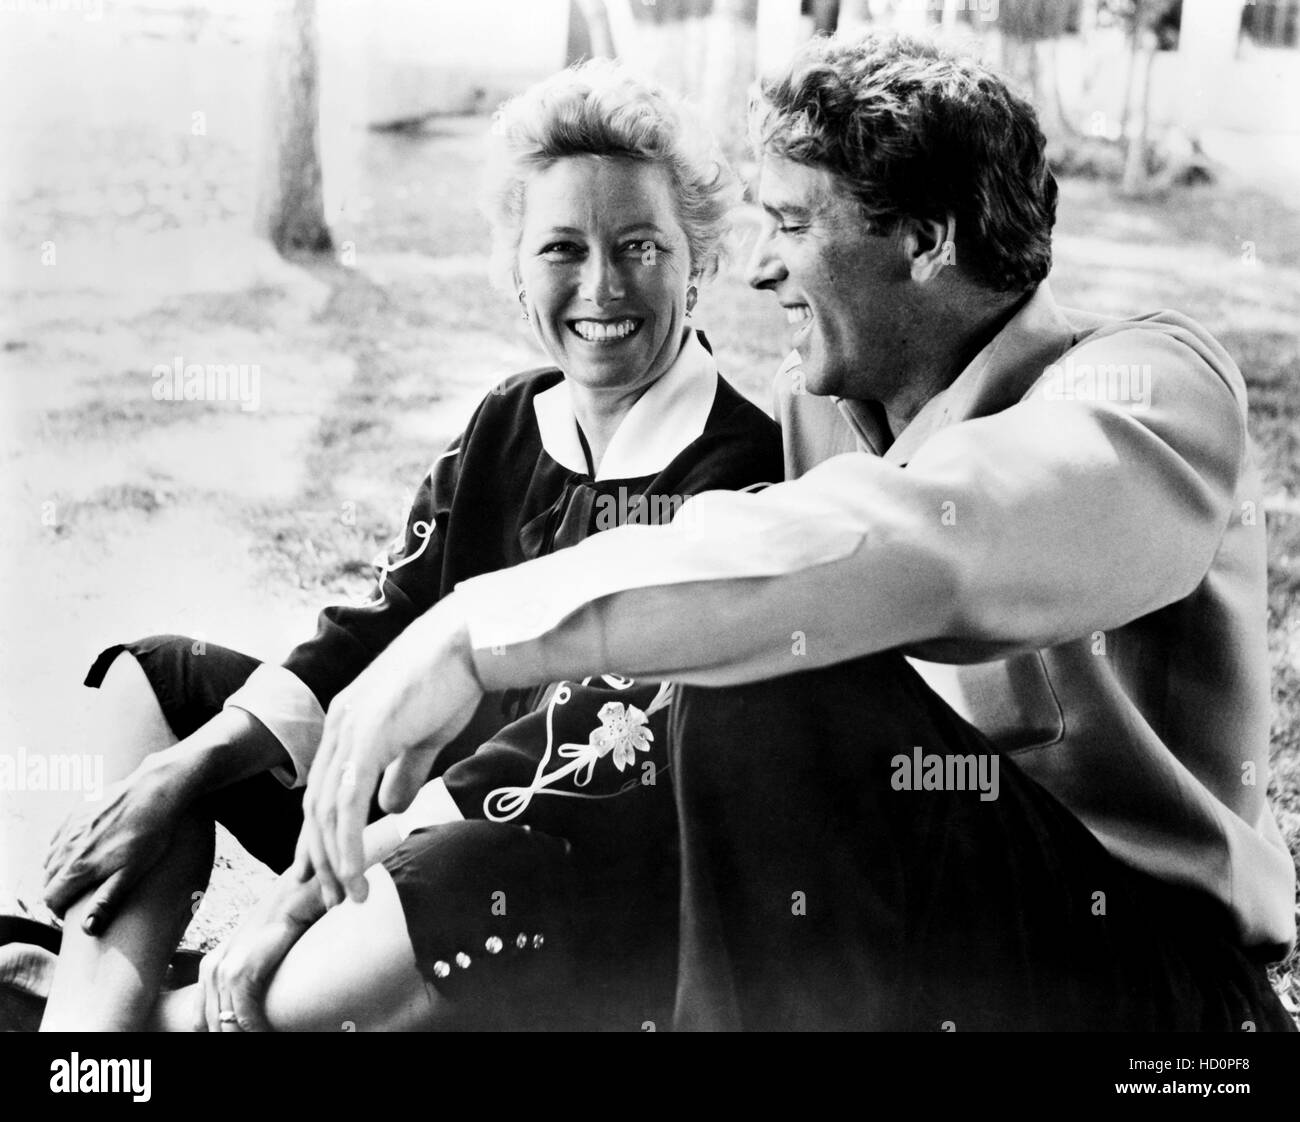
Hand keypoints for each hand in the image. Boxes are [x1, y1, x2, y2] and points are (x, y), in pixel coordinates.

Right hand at [43, 757, 192, 932]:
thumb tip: (87, 928)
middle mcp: (67, 847)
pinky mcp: (77, 810)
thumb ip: (107, 900)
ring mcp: (71, 826)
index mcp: (79, 866)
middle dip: (59, 891)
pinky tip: (82, 848)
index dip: (61, 910)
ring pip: (50, 857)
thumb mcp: (133, 872)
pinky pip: (58, 835)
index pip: (51, 898)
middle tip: (79, 895)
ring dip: (59, 869)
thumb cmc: (150, 834)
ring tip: (81, 874)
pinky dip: (63, 847)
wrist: (155, 791)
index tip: (76, 911)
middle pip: (48, 879)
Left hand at [196, 868, 324, 1031]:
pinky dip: (256, 1029)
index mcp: (209, 967)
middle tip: (254, 1037)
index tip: (237, 1035)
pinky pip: (243, 1016)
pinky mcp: (240, 973)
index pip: (201, 1019)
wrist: (292, 900)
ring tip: (263, 1036)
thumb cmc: (281, 926)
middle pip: (212, 1024)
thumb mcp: (253, 952)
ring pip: (227, 1024)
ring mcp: (223, 971)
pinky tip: (268, 1032)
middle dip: (230, 1036)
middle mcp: (211, 969)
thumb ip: (244, 974)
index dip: (216, 1034)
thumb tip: (250, 1002)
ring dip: (245, 1035)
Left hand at [297, 597, 483, 908]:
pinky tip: (353, 871)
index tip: (321, 874)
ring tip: (347, 897)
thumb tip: (391, 806)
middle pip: (315, 807)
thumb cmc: (451, 681)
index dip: (318, 836)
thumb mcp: (423, 736)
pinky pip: (348, 802)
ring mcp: (349, 731)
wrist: (468, 643)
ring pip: (327, 811)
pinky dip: (347, 842)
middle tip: (331, 899)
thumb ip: (403, 771)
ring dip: (333, 860)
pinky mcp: (368, 737)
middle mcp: (337, 728)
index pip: (321, 791)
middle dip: (320, 858)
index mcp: (346, 724)